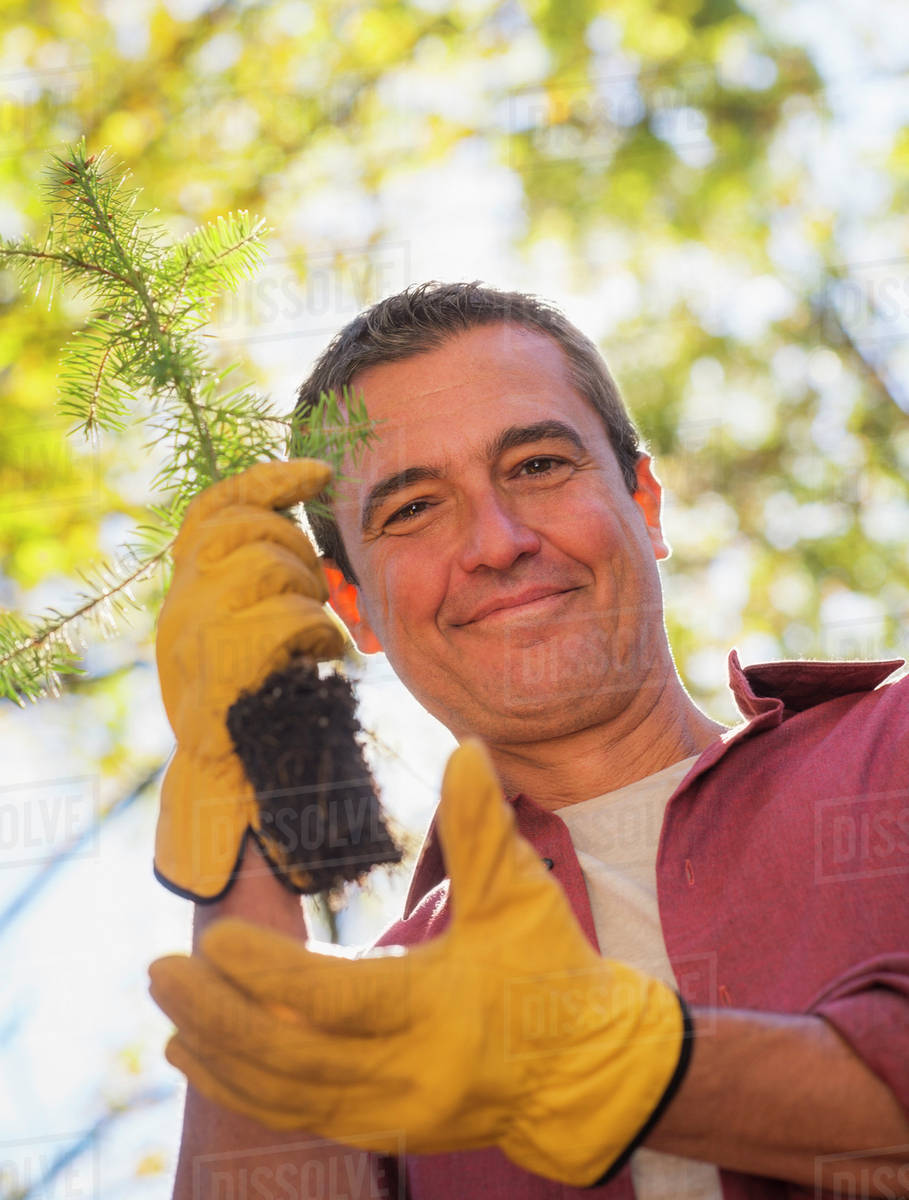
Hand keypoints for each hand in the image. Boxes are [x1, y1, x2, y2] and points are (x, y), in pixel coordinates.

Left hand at [149, 740, 689, 1185]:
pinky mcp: (381, 1124)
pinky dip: (242, 1087)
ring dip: (219, 1052)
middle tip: (158, 970)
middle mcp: (410, 1073)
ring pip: (285, 1094)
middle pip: (293, 1058)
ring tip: (167, 1008)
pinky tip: (197, 1053)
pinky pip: (296, 1113)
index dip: (270, 972)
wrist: (582, 1071)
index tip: (214, 937)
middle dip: (219, 1016)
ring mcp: (391, 1109)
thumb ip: (484, 828)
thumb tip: (465, 750)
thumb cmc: (551, 970)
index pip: (338, 999)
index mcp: (441, 1010)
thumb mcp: (520, 897)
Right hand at [154, 459, 344, 900]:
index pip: (212, 511)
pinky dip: (320, 636)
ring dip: (312, 599)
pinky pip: (288, 619)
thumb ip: (259, 584)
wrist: (237, 795)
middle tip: (319, 594)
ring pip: (271, 568)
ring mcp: (195, 640)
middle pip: (248, 530)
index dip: (265, 481)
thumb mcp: (252, 636)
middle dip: (298, 549)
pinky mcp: (221, 671)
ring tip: (318, 638)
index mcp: (187, 596)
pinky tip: (326, 663)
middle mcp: (179, 610)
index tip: (317, 471)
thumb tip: (297, 525)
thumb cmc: (264, 711)